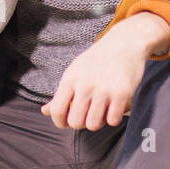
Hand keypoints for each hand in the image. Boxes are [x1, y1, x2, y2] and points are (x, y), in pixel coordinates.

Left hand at [41, 13, 169, 130]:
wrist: (124, 43)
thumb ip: (61, 93)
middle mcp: (85, 85)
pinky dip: (113, 118)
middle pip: (75, 122)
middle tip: (88, 114)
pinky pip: (113, 121)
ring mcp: (103, 89)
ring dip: (98, 122)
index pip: (57, 110)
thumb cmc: (97, 60)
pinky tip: (114, 107)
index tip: (66, 122)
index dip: (60, 122)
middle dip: (82, 123)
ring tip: (101, 110)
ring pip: (94, 125)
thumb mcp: (75, 71)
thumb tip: (44, 111)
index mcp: (70, 79)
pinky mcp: (122, 93)